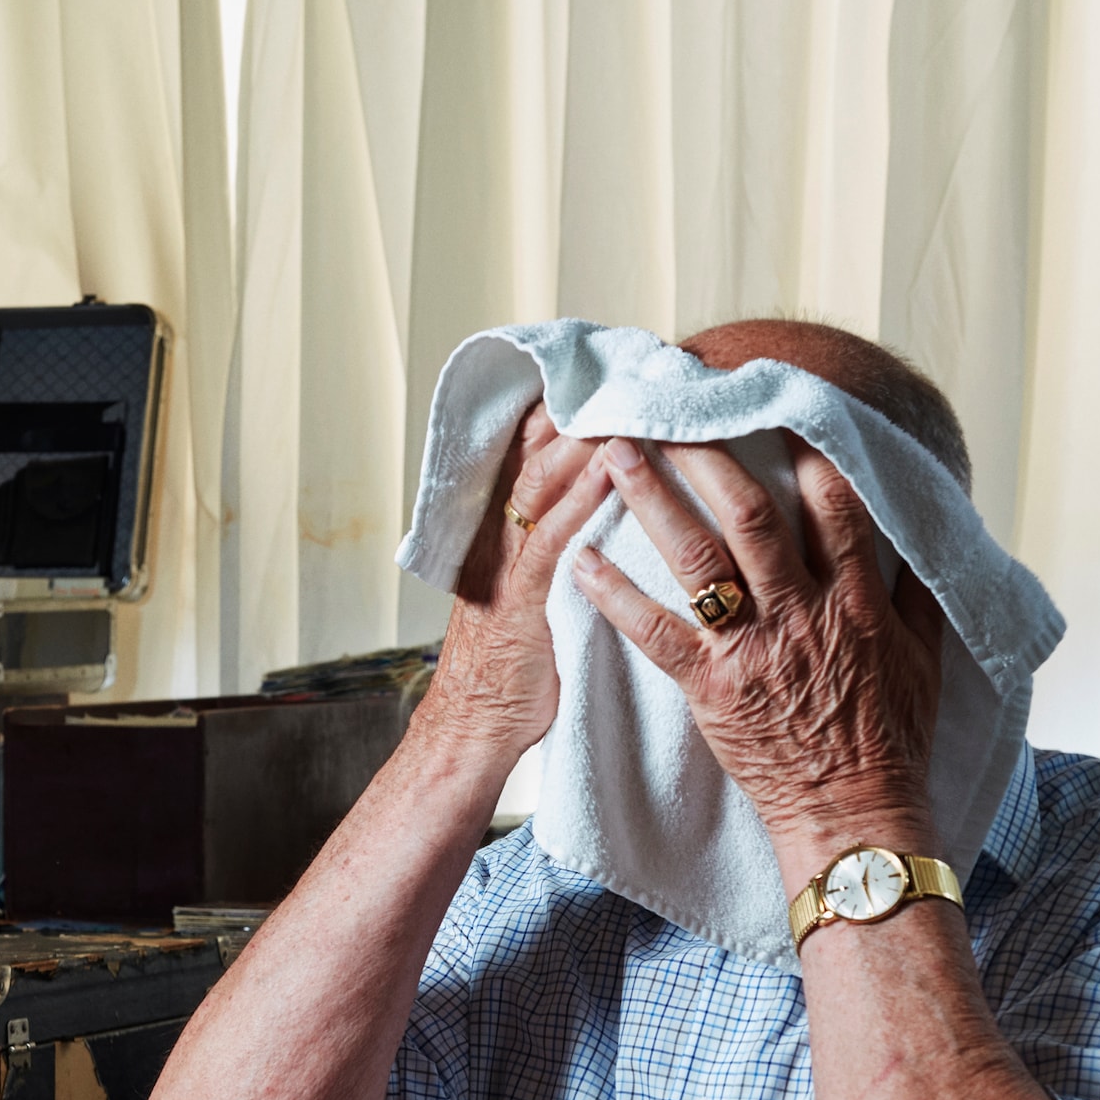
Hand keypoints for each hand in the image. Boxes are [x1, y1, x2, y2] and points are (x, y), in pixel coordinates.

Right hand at [413, 406, 613, 781]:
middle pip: (535, 450)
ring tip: (627, 399)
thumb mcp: (533, 594)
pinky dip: (580, 499)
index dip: (566, 409)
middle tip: (627, 367)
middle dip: (580, 408)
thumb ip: (556, 550)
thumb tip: (604, 513)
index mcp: (500, 532)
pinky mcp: (518, 601)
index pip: (530, 449)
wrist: (472, 731)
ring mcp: (503, 566)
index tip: (608, 373)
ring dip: (584, 438)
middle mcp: (496, 537)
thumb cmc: (514, 671)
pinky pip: (551, 539)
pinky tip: (613, 467)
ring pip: (540, 483)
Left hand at [574, 436, 944, 884]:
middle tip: (671, 413)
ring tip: (615, 455)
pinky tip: (582, 560)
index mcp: (856, 599)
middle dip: (710, 457)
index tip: (771, 412)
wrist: (855, 816)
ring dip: (655, 501)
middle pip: (753, 515)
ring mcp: (754, 649)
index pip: (834, 506)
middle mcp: (803, 613)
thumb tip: (920, 533)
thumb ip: (917, 589)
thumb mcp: (925, 656)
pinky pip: (654, 634)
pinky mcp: (711, 689)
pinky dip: (615, 596)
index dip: (802, 453)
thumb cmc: (892, 740)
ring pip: (700, 559)